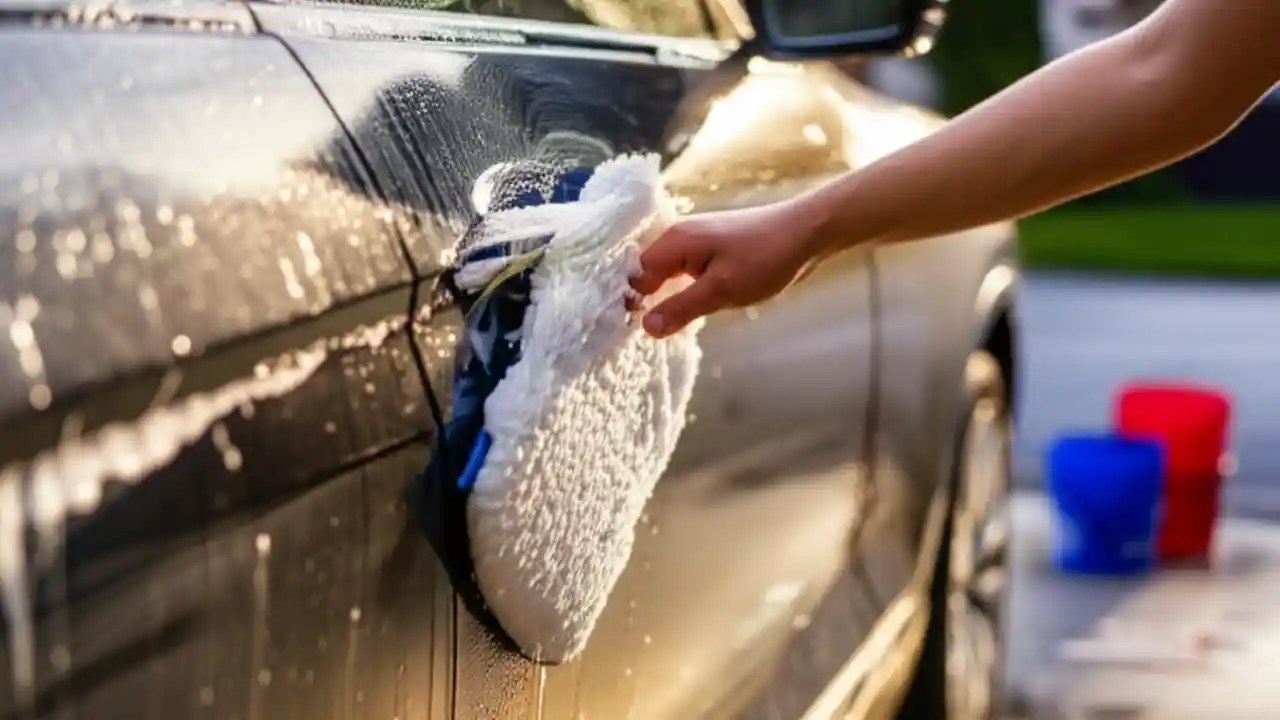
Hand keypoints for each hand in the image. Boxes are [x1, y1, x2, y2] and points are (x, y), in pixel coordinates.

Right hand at [629, 200, 822, 337]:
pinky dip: (685, 290)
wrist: (808, 232)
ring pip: (669, 273)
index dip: (632, 303)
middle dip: (645, 301)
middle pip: (649, 273)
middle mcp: (680, 236)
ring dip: (666, 297)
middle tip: (649, 334)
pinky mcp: (715, 248)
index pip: (637, 275)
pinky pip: (687, 271)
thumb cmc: (765, 258)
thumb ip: (681, 308)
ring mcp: (698, 241)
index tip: (631, 332)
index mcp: (675, 241)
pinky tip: (690, 309)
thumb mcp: (721, 290)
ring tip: (665, 327)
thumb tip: (646, 327)